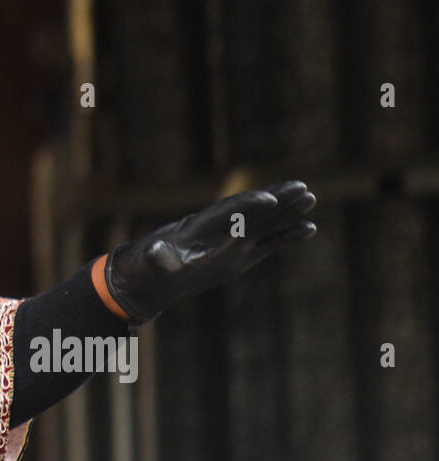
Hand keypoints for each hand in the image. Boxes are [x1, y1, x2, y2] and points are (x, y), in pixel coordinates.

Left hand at [105, 179, 316, 324]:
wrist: (150, 274)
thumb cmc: (148, 266)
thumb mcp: (151, 263)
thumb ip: (158, 257)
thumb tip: (157, 253)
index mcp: (199, 226)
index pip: (226, 210)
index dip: (246, 204)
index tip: (269, 200)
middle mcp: (219, 228)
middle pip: (251, 209)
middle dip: (275, 198)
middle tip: (302, 186)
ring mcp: (232, 240)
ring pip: (265, 222)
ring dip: (287, 211)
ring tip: (311, 198)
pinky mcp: (240, 255)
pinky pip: (268, 243)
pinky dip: (288, 236)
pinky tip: (309, 228)